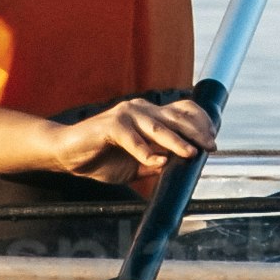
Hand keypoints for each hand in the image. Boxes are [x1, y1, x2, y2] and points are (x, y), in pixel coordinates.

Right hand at [42, 90, 222, 187]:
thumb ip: (156, 163)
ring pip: (158, 127)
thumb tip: (178, 169)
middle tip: (210, 146)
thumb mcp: (136, 164)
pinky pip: (132, 138)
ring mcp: (125, 115)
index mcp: (149, 116)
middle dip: (197, 132)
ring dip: (176, 141)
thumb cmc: (101, 157)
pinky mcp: (110, 125)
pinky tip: (155, 162)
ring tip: (190, 153)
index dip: (201, 122)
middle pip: (176, 116)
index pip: (183, 111)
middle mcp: (140, 110)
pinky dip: (145, 151)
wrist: (67, 155)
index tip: (212, 138)